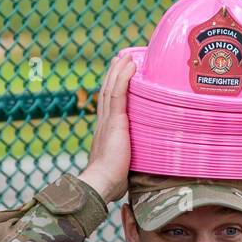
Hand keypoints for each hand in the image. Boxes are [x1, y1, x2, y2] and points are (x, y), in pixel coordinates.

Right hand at [77, 53, 135, 203]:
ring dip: (118, 71)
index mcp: (103, 133)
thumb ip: (129, 164)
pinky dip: (123, 77)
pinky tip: (128, 65)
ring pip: (111, 88)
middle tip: (121, 59)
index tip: (117, 79)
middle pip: (107, 92)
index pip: (107, 107)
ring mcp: (107, 121)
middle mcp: (103, 124)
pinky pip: (118, 94)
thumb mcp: (122, 169)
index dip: (112, 91)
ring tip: (125, 56)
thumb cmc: (110, 184)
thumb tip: (141, 173)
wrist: (101, 184)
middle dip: (114, 75)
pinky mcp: (114, 122)